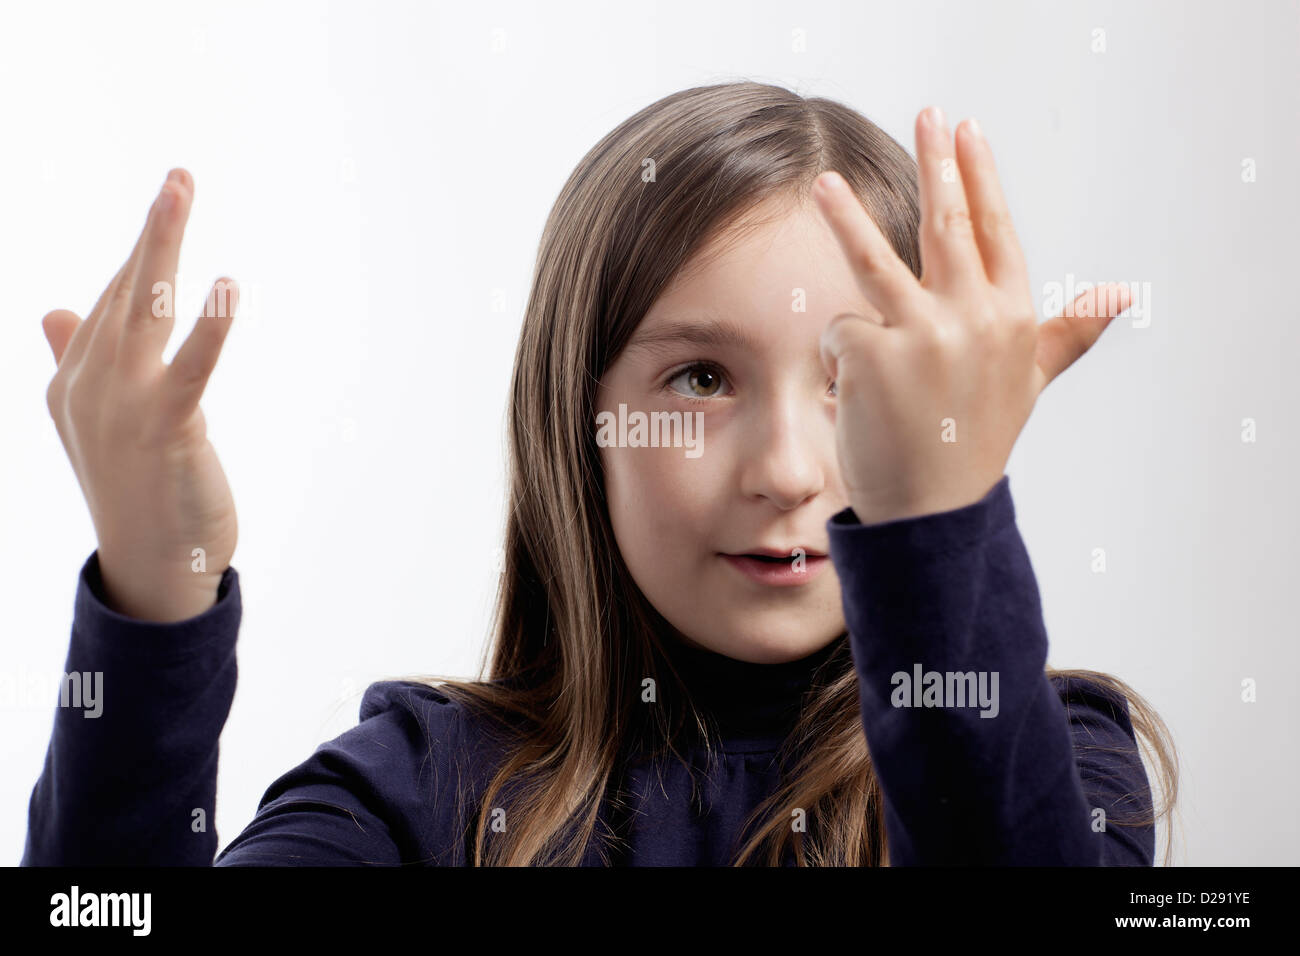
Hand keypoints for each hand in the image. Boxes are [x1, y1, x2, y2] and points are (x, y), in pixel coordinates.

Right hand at [42, 169, 239, 622]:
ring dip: (162, 247)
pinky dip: (207, 325)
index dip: (143, 254)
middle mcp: (89, 388)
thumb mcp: (98, 424)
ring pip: (144, 312)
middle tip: (179, 176)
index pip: (112, 303)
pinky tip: (226, 284)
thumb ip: (77, 361)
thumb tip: (56, 310)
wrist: (152, 570)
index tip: (169, 204)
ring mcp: (124, 408)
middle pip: (125, 293)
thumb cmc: (136, 494)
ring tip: (179, 190)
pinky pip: (190, 368)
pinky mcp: (167, 430)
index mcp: (72, 382)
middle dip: (153, 232)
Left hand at [813, 107, 1131, 524]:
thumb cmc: (974, 443)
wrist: (933, 513)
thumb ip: (1067, 332)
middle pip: (949, 225)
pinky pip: (842, 332)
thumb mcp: (1027, 383)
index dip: (981, 179)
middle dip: (939, 164)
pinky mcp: (874, 355)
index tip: (968, 131)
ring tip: (824, 184)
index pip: (997, 233)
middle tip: (929, 114)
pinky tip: (858, 395)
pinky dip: (842, 359)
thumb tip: (1121, 292)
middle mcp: (975, 320)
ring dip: (849, 217)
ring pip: (876, 260)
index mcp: (1013, 320)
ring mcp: (923, 335)